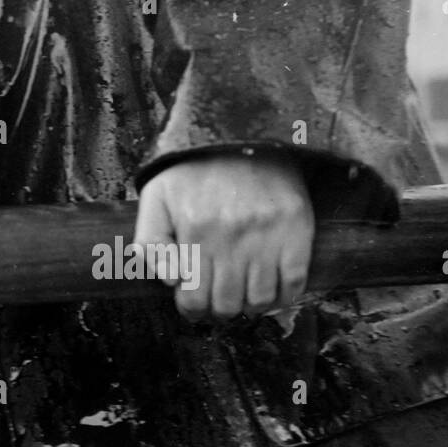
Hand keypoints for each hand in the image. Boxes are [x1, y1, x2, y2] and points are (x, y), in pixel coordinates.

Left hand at [132, 153, 312, 321]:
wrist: (245, 135)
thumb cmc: (195, 170)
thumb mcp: (157, 197)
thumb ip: (150, 242)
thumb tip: (169, 281)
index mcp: (195, 229)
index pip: (193, 298)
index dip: (191, 309)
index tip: (193, 304)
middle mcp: (232, 236)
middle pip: (227, 305)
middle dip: (217, 310)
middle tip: (216, 301)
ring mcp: (268, 236)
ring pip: (259, 301)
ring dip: (248, 306)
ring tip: (240, 294)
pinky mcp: (297, 232)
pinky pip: (293, 285)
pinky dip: (282, 298)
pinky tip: (268, 290)